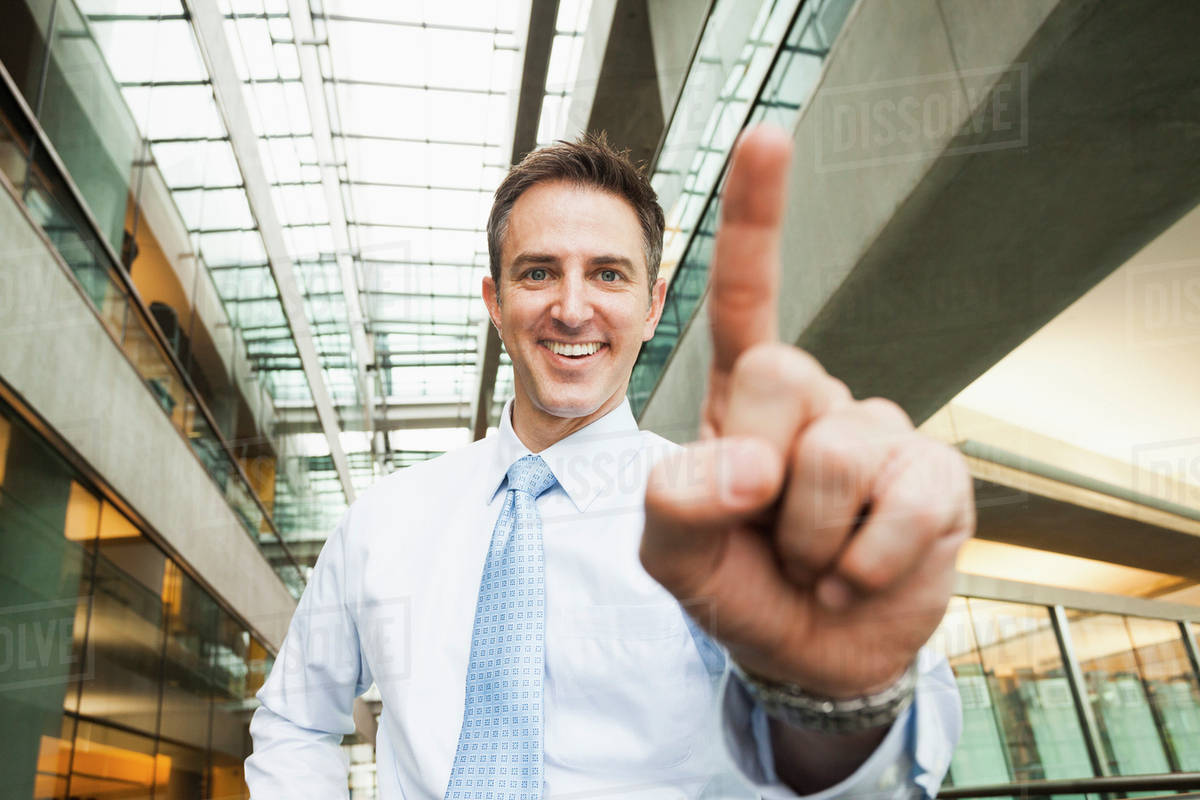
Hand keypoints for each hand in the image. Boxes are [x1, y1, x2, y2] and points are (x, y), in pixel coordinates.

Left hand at [640, 126, 973, 698]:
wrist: (811, 656)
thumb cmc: (740, 586)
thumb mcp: (674, 557)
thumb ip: (675, 505)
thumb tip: (752, 465)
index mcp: (744, 402)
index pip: (746, 300)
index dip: (754, 220)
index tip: (766, 136)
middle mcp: (815, 400)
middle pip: (780, 373)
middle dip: (758, 471)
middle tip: (766, 527)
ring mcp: (880, 432)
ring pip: (836, 451)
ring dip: (810, 537)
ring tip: (813, 562)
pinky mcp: (936, 477)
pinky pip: (902, 502)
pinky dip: (865, 563)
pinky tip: (858, 574)